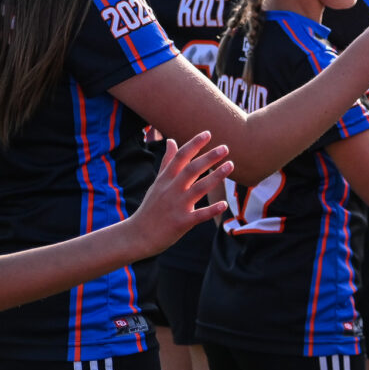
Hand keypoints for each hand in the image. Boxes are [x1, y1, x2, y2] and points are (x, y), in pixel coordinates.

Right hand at [127, 132, 231, 256]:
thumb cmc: (151, 207)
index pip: (180, 157)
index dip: (194, 144)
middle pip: (191, 169)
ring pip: (198, 188)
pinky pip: (198, 215)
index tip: (208, 133)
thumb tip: (172, 140)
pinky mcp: (181, 222)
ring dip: (215, 176)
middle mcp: (171, 190)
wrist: (137, 236)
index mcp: (166, 179)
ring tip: (231, 165)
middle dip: (208, 157)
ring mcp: (176, 206)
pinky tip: (225, 204)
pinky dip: (211, 210)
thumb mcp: (157, 183)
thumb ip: (167, 162)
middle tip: (225, 147)